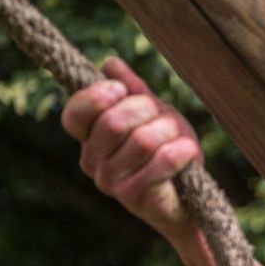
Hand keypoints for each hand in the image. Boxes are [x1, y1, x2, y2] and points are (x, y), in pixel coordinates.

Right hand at [61, 57, 201, 238]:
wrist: (189, 201)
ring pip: (141, 141)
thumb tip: (110, 64)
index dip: (96, 96)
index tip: (122, 90)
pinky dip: (180, 151)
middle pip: (113, 122)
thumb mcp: (154, 116)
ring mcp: (110, 182)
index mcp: (90, 139)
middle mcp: (93, 161)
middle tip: (165, 118)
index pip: (75, 114)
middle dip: (147, 110)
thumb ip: (133, 91)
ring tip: (180, 138)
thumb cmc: (169, 153)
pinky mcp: (134, 196)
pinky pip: (160, 161)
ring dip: (169, 132)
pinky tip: (189, 151)